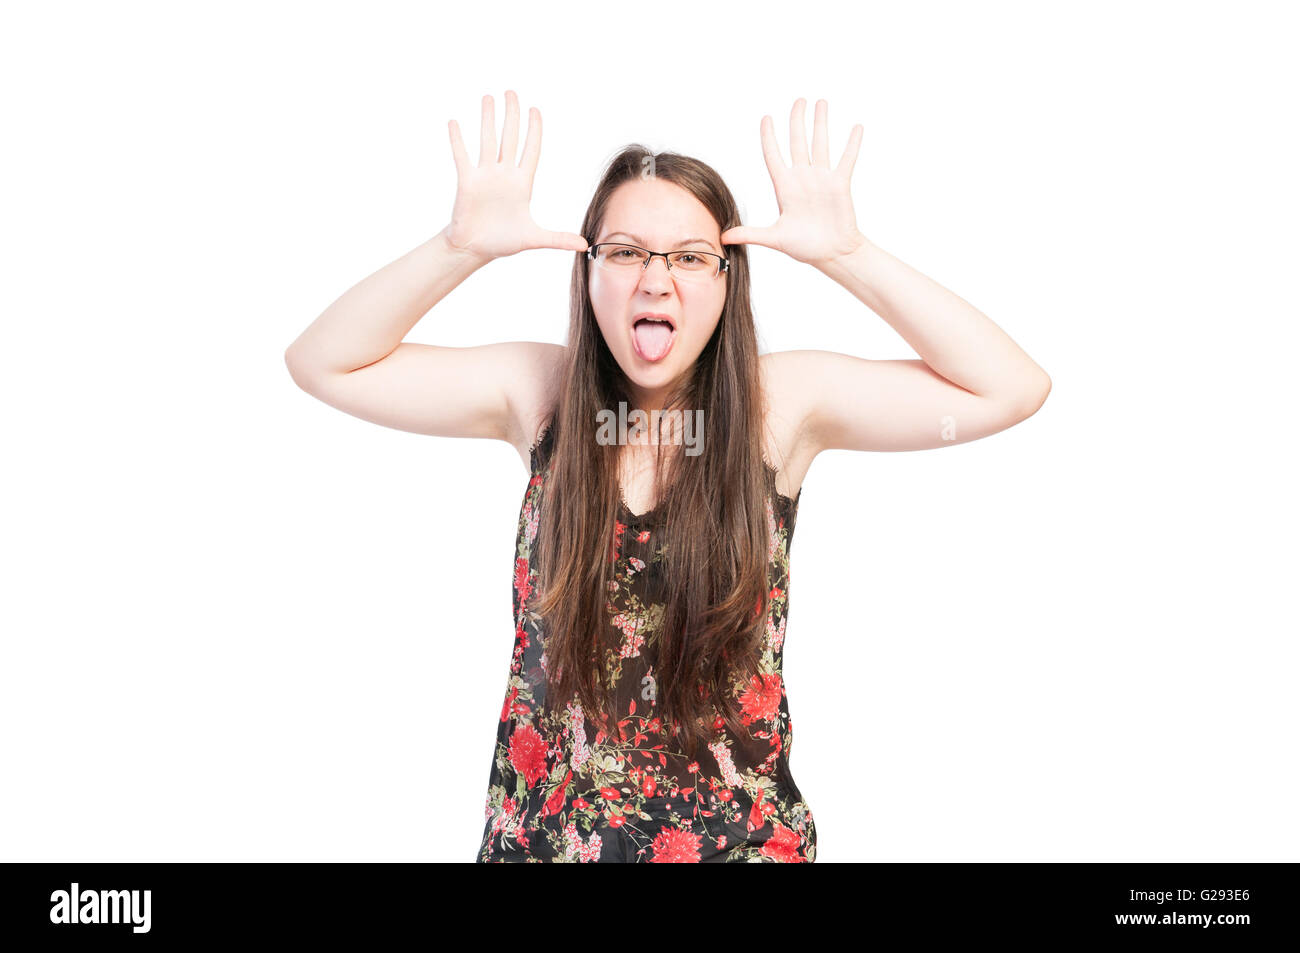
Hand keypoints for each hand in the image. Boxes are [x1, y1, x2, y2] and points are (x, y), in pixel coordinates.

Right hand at [443, 91, 588, 262]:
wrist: (475, 249)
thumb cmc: (503, 242)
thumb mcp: (534, 238)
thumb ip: (558, 238)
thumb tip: (585, 244)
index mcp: (522, 184)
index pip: (531, 150)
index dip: (533, 131)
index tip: (535, 110)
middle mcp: (504, 175)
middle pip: (510, 138)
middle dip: (512, 115)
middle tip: (511, 92)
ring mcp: (485, 176)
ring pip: (487, 141)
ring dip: (488, 119)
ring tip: (488, 97)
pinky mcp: (467, 182)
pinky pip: (462, 156)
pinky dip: (458, 140)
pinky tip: (454, 122)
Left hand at [720, 98, 867, 267]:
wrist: (831, 254)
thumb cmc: (804, 247)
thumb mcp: (774, 239)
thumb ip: (750, 233)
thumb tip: (724, 237)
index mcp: (784, 187)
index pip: (773, 155)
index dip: (768, 137)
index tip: (766, 118)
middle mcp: (802, 178)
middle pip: (797, 142)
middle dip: (797, 120)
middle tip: (799, 100)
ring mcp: (822, 179)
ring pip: (820, 144)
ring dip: (821, 123)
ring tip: (821, 102)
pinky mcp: (840, 184)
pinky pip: (847, 159)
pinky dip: (852, 143)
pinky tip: (856, 127)